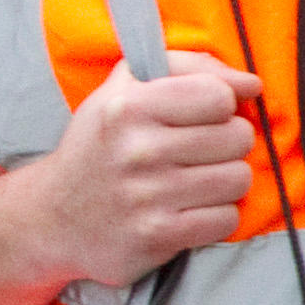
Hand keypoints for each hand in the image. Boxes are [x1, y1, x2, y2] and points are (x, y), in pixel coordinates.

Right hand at [19, 51, 264, 292]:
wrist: (52, 216)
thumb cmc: (100, 145)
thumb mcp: (125, 89)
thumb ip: (188, 68)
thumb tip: (252, 84)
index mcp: (128, 106)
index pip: (219, 96)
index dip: (218, 106)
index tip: (198, 117)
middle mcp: (137, 149)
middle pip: (238, 137)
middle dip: (225, 144)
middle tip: (196, 153)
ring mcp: (148, 196)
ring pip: (238, 178)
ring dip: (223, 181)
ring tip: (193, 181)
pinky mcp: (158, 235)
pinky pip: (226, 219)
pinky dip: (214, 216)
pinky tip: (187, 209)